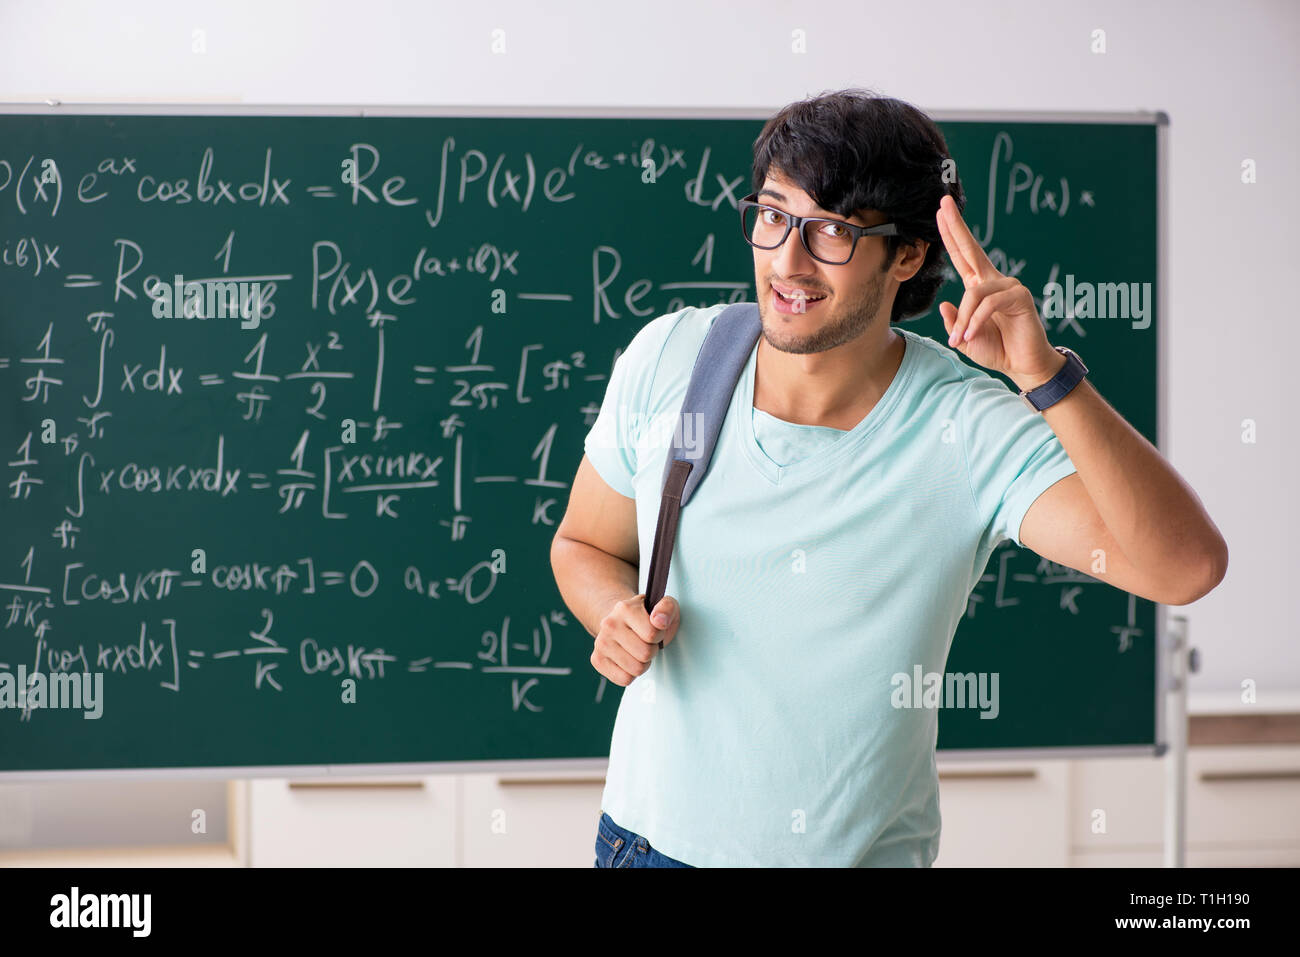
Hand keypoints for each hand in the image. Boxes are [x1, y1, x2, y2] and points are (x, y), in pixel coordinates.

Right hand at [590, 593, 679, 686]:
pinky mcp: (597, 660)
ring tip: (638, 651)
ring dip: (643, 663)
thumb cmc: (646, 618)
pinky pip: (624, 679)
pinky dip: (632, 674)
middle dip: (651, 650)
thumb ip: (667, 608)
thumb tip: (659, 621)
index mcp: (625, 609)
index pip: (652, 634)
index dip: (659, 636)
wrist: (621, 621)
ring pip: (636, 669)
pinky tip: (629, 660)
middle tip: (646, 642)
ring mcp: (601, 643)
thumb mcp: (663, 606)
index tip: (654, 630)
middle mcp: (609, 625)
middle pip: (645, 654)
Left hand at [935, 195, 1064, 389]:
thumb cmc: (997, 350)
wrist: (1022, 366)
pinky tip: (970, 336)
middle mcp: (993, 282)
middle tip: (943, 204)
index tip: (941, 212)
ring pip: (974, 293)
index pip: (962, 256)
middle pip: (971, 249)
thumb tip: (945, 305)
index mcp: (979, 288)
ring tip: (960, 340)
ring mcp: (1008, 286)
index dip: (951, 235)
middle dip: (956, 227)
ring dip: (964, 320)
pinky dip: (976, 321)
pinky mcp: (1020, 296)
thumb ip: (954, 322)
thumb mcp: (965, 338)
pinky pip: (989, 303)